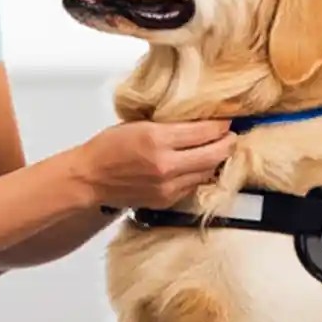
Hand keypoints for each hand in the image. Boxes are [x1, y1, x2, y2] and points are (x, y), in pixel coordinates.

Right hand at [73, 119, 235, 209]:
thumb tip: (197, 122)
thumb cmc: (107, 149)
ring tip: (218, 150)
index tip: (226, 121)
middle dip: (227, 143)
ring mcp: (167, 186)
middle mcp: (165, 164)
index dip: (220, 125)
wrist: (90, 179)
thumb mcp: (138, 125)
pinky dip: (200, 174)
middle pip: (214, 154)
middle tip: (231, 135)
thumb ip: (169, 125)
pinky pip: (193, 186)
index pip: (204, 131)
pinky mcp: (166, 200)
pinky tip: (199, 166)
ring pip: (207, 172)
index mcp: (157, 139)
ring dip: (216, 160)